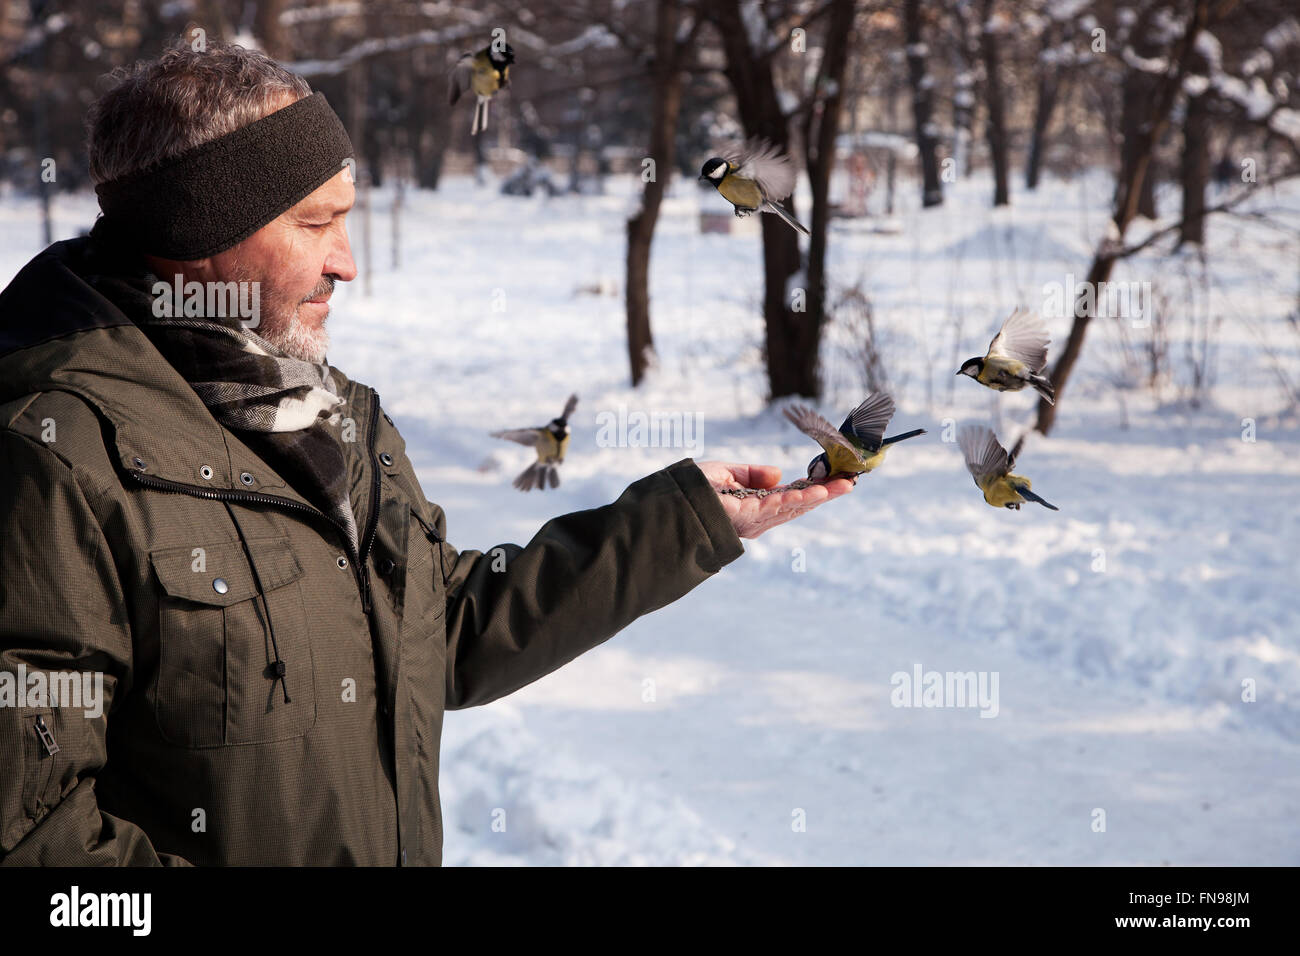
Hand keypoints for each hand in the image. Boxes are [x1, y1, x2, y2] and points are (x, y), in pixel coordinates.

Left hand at [694, 461, 853, 538]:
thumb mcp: (726, 474)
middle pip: (799, 505)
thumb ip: (752, 474)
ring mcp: (755, 520)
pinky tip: (819, 492)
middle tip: (851, 481)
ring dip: (820, 496)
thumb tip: (778, 475)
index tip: (833, 477)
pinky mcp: (747, 516)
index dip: (812, 488)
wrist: (669, 501)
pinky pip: (778, 507)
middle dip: (826, 493)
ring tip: (843, 485)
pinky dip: (799, 499)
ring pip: (794, 507)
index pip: (790, 497)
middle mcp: (759, 518)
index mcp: (755, 507)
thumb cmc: (692, 489)